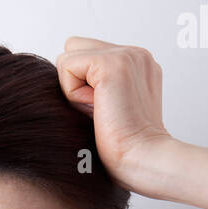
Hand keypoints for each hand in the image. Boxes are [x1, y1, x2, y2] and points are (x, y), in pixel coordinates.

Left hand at [56, 37, 175, 194]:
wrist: (143, 161)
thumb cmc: (126, 150)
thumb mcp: (110, 109)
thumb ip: (96, 87)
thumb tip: (64, 79)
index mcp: (137, 65)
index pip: (87, 54)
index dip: (83, 84)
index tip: (105, 112)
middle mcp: (135, 54)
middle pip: (74, 47)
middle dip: (76, 80)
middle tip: (100, 111)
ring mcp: (127, 54)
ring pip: (68, 56)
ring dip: (74, 90)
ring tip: (101, 112)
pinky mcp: (112, 63)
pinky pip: (65, 66)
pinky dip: (72, 94)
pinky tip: (97, 110)